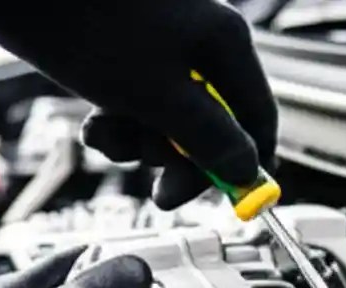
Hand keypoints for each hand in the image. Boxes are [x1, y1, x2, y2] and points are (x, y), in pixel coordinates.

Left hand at [0, 0, 276, 209]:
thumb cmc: (87, 26)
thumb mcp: (158, 98)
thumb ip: (209, 140)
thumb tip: (246, 172)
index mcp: (224, 45)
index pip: (259, 118)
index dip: (247, 166)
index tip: (230, 202)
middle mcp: (201, 42)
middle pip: (214, 124)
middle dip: (180, 159)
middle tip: (157, 188)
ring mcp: (164, 46)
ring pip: (172, 119)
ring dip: (141, 145)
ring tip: (108, 139)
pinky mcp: (128, 52)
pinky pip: (140, 104)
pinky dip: (120, 124)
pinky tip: (94, 123)